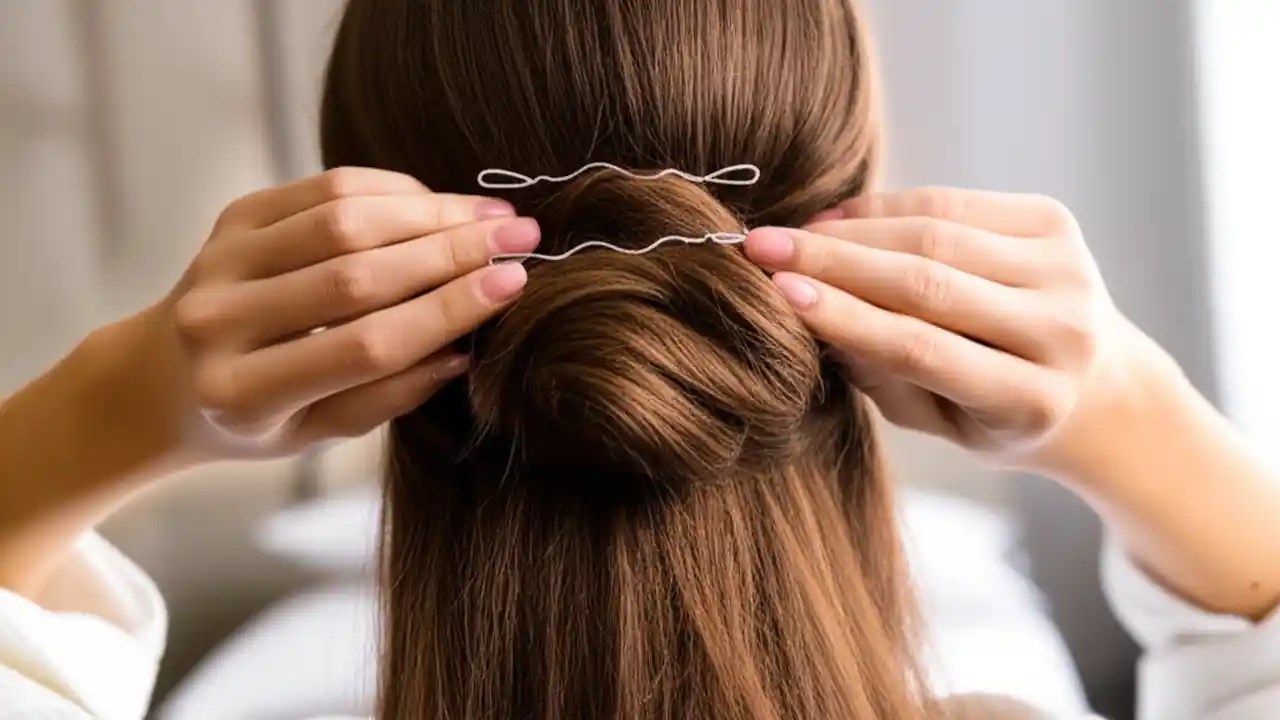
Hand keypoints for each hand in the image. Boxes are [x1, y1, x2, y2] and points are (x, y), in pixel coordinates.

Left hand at [151, 167, 537, 457]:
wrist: (164, 374)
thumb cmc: (258, 417)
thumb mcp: (318, 433)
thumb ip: (388, 394)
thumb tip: (465, 344)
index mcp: (244, 395)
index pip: (367, 343)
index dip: (446, 310)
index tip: (512, 284)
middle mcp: (219, 322)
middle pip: (358, 274)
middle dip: (452, 252)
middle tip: (521, 238)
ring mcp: (219, 261)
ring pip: (344, 219)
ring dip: (431, 212)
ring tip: (492, 215)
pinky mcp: (232, 217)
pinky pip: (325, 187)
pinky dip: (392, 189)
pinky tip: (439, 201)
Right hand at [744, 187, 1155, 469]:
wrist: (1099, 386)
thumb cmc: (997, 416)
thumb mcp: (940, 423)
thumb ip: (883, 374)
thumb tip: (813, 309)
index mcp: (1032, 400)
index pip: (921, 347)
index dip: (844, 316)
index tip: (776, 293)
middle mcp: (1062, 330)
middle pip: (927, 281)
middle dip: (833, 260)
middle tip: (760, 247)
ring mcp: (1067, 269)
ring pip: (936, 233)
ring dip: (853, 230)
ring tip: (793, 235)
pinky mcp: (1057, 223)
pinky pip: (953, 203)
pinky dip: (889, 208)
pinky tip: (841, 220)